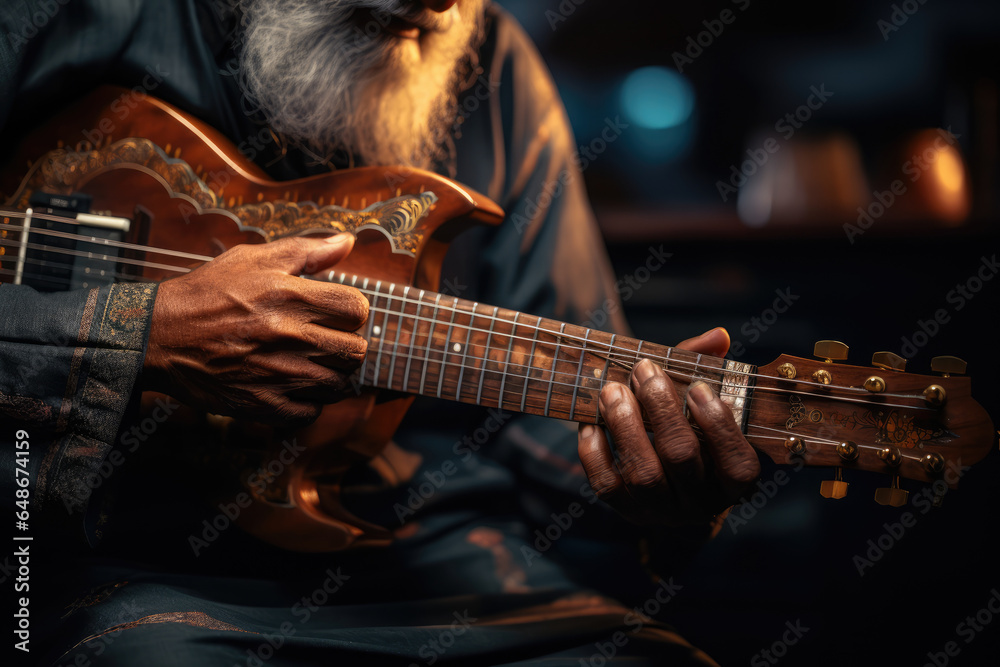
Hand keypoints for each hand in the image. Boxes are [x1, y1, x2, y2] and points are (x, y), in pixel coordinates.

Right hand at [143, 234, 367, 423]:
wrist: (157, 336)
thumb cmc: (207, 293)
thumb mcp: (252, 259)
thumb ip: (306, 251)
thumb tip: (347, 242)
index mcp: (290, 296)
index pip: (357, 309)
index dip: (352, 310)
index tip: (337, 313)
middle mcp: (288, 335)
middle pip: (356, 351)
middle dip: (347, 344)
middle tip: (327, 341)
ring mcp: (277, 374)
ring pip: (339, 385)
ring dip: (331, 375)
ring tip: (311, 363)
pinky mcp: (262, 405)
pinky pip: (311, 412)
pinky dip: (308, 403)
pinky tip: (293, 386)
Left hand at [577, 327, 759, 525]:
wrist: (666, 480)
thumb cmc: (691, 427)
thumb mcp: (701, 400)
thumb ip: (706, 367)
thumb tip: (718, 336)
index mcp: (732, 481)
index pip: (736, 463)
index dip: (718, 424)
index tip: (697, 386)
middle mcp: (701, 504)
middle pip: (682, 456)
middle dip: (661, 408)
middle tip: (643, 370)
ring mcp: (662, 510)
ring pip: (644, 474)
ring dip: (626, 425)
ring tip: (612, 390)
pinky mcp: (626, 510)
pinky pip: (607, 485)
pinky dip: (595, 452)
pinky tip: (591, 423)